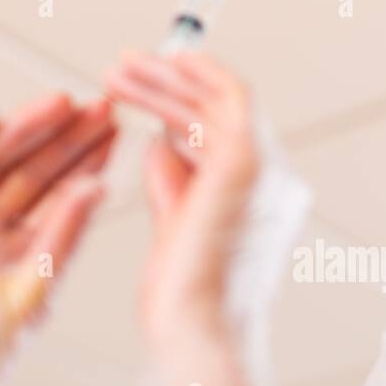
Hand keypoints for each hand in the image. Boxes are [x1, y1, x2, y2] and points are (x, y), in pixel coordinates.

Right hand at [0, 93, 114, 385]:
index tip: (117, 130)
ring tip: (60, 104)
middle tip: (98, 106)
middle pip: (27, 170)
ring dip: (19, 130)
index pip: (60, 193)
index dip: (87, 161)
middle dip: (63, 138)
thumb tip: (97, 187)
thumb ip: (62, 237)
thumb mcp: (35, 292)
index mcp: (22, 252)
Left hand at [103, 52, 258, 344]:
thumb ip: (174, 179)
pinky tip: (163, 64)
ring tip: (122, 66)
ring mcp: (259, 168)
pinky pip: (226, 98)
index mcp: (249, 198)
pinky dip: (197, 74)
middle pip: (217, 110)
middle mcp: (264, 179)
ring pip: (218, 99)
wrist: (191, 321)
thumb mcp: (173, 222)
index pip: (214, 134)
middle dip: (166, 83)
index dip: (176, 104)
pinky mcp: (244, 160)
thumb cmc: (182, 294)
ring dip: (168, 75)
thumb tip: (162, 139)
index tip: (139, 88)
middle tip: (124, 67)